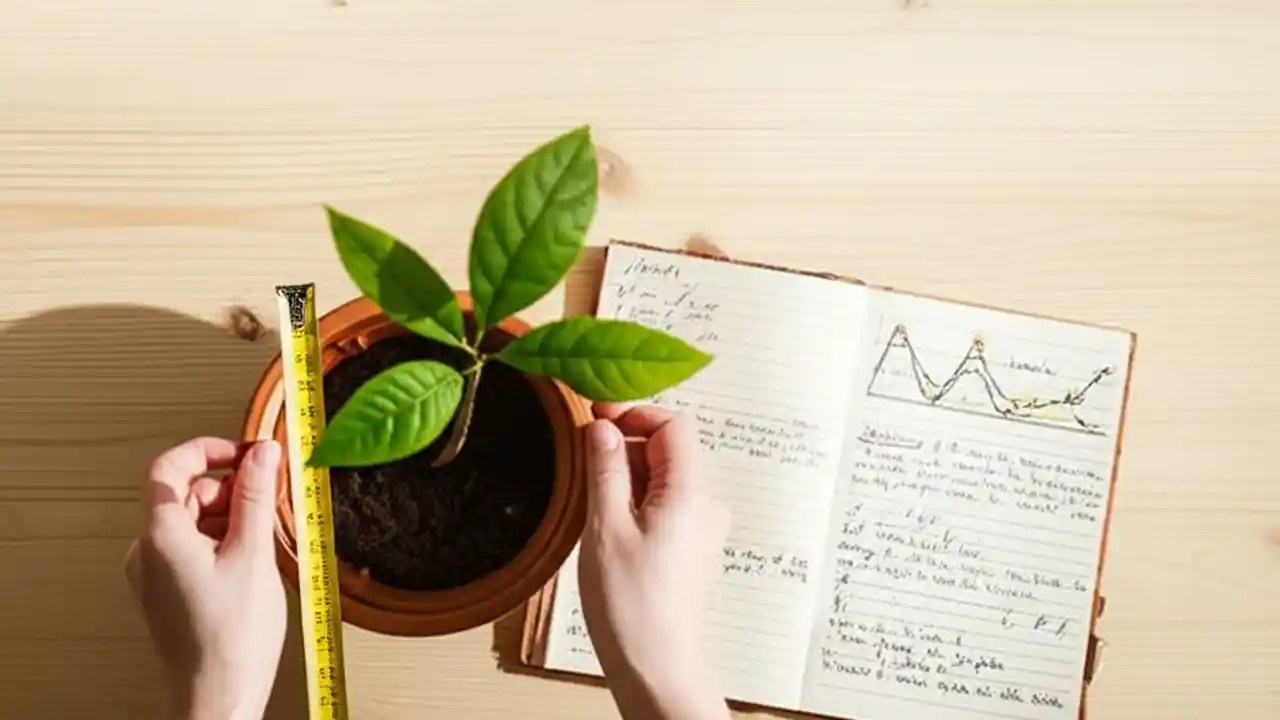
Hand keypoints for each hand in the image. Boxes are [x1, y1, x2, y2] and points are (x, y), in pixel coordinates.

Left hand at [125, 438, 286, 719]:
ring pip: (193, 522)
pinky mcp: (167, 592)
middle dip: (230, 489)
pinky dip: (223, 542)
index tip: (245, 451)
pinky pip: (192, 549)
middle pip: (186, 495)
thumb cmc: (232, 639)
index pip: (170, 467)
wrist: (219, 698)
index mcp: (161, 536)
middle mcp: (148, 552)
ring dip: (231, 518)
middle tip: (271, 499)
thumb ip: (257, 496)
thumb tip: (263, 453)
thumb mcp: (253, 554)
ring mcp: (155, 574)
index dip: (208, 450)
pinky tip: (252, 562)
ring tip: (265, 541)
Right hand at [578, 404, 730, 719]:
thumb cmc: (632, 607)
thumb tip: (601, 427)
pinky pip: (667, 505)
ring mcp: (703, 528)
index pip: (674, 424)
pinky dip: (637, 502)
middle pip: (670, 449)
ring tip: (593, 508)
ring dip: (628, 477)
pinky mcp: (693, 548)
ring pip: (664, 478)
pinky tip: (610, 530)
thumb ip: (604, 470)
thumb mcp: (605, 528)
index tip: (596, 417)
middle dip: (626, 447)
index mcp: (690, 492)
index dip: (635, 413)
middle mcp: (706, 505)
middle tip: (584, 465)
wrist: (659, 669)